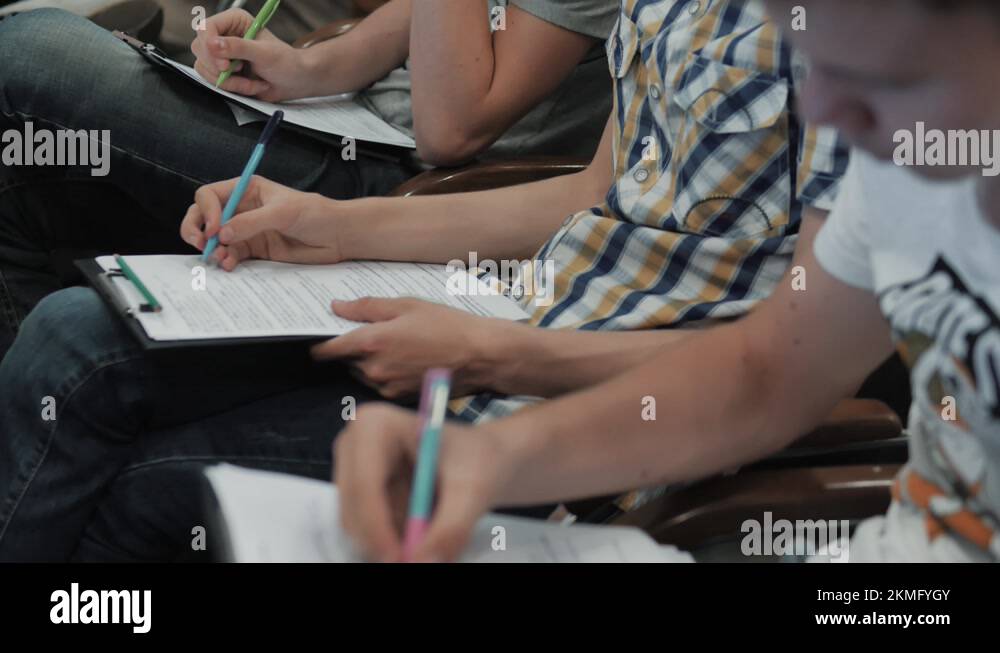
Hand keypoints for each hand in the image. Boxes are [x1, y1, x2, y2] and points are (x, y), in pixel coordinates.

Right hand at [181, 176, 342, 269]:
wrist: (337, 236)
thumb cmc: (316, 214)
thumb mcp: (283, 213)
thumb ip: (252, 222)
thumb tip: (222, 233)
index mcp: (247, 190)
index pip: (210, 195)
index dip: (206, 211)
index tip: (213, 228)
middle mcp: (242, 209)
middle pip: (205, 216)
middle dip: (197, 229)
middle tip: (200, 244)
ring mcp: (247, 230)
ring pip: (216, 239)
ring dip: (212, 249)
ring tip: (220, 259)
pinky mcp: (256, 249)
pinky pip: (232, 254)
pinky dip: (226, 260)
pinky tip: (230, 265)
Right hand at [191, 9, 315, 101]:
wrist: (295, 81)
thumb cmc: (286, 62)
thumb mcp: (264, 54)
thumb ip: (238, 48)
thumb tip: (213, 44)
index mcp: (233, 21)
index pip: (205, 28)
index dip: (210, 47)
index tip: (225, 65)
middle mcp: (224, 35)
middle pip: (200, 49)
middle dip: (220, 68)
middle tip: (240, 71)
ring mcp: (221, 55)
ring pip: (204, 68)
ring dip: (229, 82)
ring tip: (252, 82)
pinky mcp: (223, 72)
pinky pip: (213, 81)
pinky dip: (232, 88)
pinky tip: (250, 86)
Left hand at [310, 297, 501, 398]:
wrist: (481, 356)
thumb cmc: (449, 327)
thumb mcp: (407, 305)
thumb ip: (366, 307)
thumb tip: (337, 307)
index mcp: (372, 342)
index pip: (327, 349)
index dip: (320, 343)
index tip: (319, 338)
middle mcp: (375, 368)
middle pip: (345, 361)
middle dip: (353, 348)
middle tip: (375, 332)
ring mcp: (387, 386)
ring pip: (363, 373)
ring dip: (370, 361)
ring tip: (398, 345)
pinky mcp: (401, 397)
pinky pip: (381, 384)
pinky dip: (387, 373)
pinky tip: (408, 359)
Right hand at [335, 404, 513, 561]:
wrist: (484, 460)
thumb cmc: (480, 460)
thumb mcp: (474, 490)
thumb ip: (451, 527)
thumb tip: (424, 563)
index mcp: (376, 424)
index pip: (364, 484)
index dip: (377, 527)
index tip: (402, 559)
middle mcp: (354, 444)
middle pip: (354, 508)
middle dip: (384, 541)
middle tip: (420, 560)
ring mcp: (352, 470)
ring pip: (358, 525)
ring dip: (392, 541)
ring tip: (435, 530)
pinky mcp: (358, 493)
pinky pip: (367, 530)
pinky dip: (394, 540)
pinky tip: (424, 527)